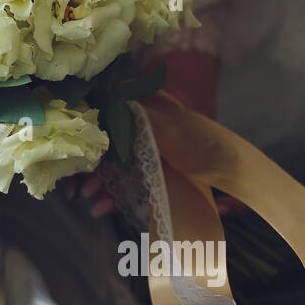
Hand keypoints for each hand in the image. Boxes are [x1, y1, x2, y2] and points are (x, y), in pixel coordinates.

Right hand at [65, 50, 245, 216]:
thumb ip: (135, 112)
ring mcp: (143, 150)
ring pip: (109, 166)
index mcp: (143, 105)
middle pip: (101, 143)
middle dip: (86, 167)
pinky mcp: (148, 172)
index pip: (102, 113)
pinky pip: (122, 183)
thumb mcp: (168, 125)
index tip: (70, 154)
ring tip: (93, 205)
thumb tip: (103, 95)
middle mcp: (138, 125)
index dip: (83, 133)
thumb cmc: (203, 143)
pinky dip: (111, 196)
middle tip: (77, 190)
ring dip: (97, 184)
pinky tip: (103, 209)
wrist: (233, 172)